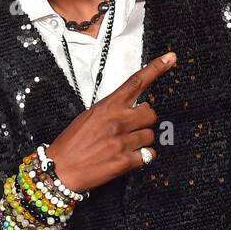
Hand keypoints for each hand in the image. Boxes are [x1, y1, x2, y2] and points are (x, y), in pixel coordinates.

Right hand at [45, 51, 176, 192]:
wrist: (60, 171)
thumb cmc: (71, 144)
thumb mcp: (88, 117)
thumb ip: (111, 110)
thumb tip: (132, 109)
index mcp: (107, 107)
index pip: (136, 83)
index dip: (156, 68)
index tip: (171, 58)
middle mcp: (117, 121)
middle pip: (151, 113)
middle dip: (144, 121)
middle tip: (131, 128)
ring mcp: (122, 142)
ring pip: (151, 135)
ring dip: (142, 140)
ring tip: (124, 145)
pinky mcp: (125, 161)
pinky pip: (149, 155)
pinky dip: (142, 157)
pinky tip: (127, 157)